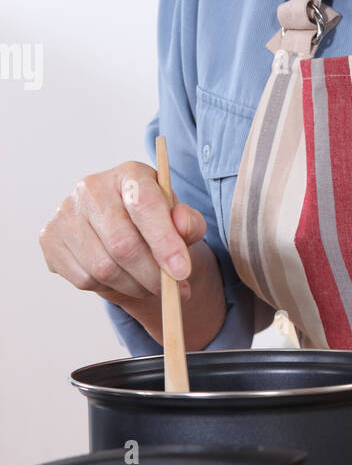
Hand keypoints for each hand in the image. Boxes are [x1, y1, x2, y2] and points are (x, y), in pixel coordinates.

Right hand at [39, 160, 206, 310]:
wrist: (120, 230)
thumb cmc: (153, 223)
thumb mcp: (179, 219)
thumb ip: (189, 223)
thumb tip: (183, 227)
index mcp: (129, 175)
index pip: (145, 205)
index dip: (165, 242)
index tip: (182, 271)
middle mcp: (91, 188)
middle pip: (123, 244)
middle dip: (153, 275)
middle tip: (172, 290)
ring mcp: (66, 212)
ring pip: (104, 268)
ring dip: (134, 286)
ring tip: (150, 285)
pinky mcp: (50, 238)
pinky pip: (83, 278)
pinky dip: (109, 288)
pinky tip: (122, 279)